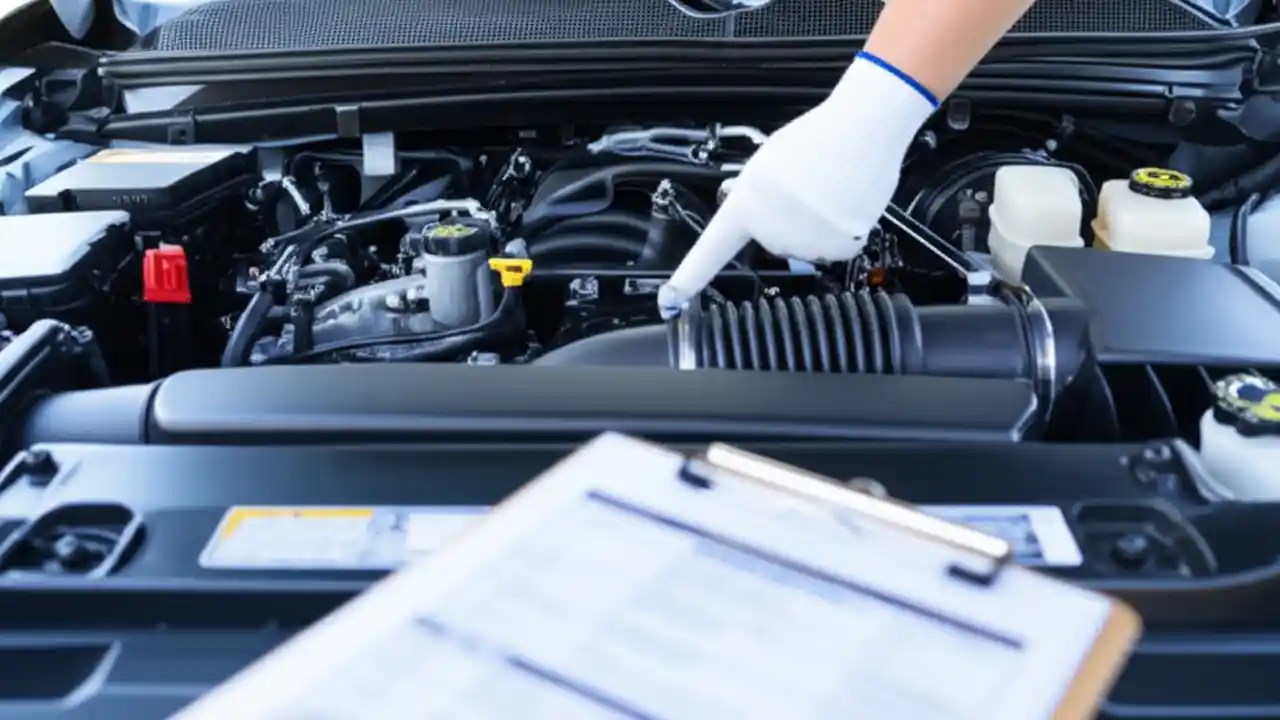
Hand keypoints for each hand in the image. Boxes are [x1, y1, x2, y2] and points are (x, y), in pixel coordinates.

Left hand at [658, 55, 936, 315]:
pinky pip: (834, 249)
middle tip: (805, 188)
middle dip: (786, 220)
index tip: (671, 298)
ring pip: (805, 246)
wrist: (865, 130)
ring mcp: (805, 242)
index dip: (689, 277)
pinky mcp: (838, 248)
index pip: (712, 248)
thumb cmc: (819, 137)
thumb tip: (738, 199)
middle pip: (773, 241)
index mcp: (747, 204)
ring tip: (828, 190)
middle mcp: (772, 229)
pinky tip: (844, 204)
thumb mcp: (769, 159)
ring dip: (816, 226)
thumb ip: (751, 188)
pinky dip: (841, 232)